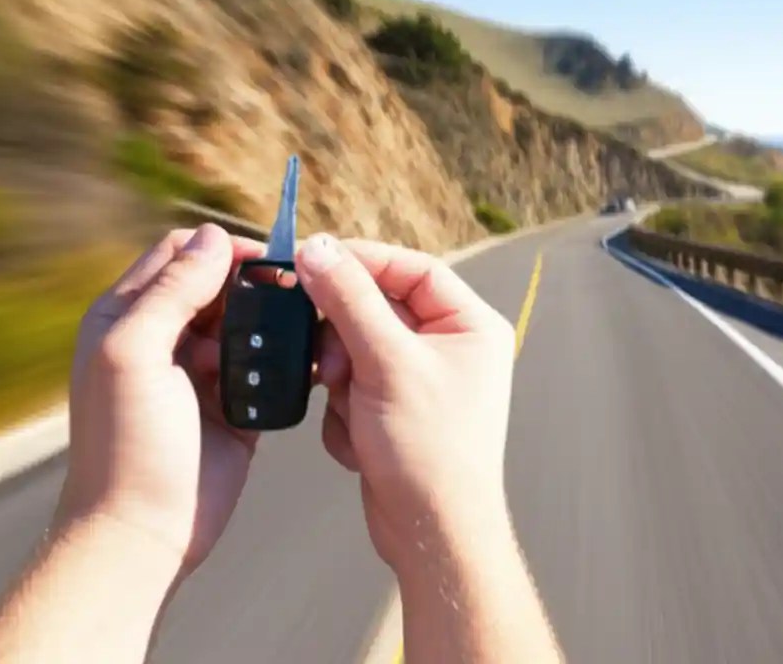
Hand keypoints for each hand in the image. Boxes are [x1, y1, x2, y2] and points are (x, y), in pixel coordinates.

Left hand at [59, 224, 264, 572]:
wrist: (143, 531)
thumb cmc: (126, 445)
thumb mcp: (135, 353)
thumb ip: (171, 291)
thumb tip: (213, 236)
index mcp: (127, 317)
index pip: (179, 254)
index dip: (221, 249)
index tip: (265, 261)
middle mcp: (163, 340)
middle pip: (219, 286)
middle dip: (254, 285)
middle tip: (294, 292)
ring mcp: (200, 374)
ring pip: (248, 325)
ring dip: (272, 323)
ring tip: (298, 329)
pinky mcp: (234, 407)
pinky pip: (266, 369)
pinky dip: (284, 363)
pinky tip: (302, 364)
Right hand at [297, 234, 516, 570]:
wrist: (432, 532)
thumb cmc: (430, 450)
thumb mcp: (387, 364)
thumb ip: (350, 301)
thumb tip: (316, 250)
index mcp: (470, 325)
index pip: (411, 268)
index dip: (362, 262)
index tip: (312, 260)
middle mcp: (451, 347)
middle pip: (377, 308)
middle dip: (346, 339)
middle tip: (333, 364)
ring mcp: (421, 381)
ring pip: (355, 349)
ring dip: (343, 382)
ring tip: (355, 411)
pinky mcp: (395, 411)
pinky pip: (352, 387)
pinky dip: (346, 412)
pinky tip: (360, 441)